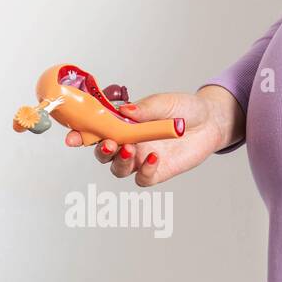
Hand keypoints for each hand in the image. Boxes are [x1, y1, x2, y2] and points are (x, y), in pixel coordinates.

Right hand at [65, 84, 243, 186]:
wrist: (210, 121)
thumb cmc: (183, 109)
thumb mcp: (164, 103)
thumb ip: (144, 109)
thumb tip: (123, 111)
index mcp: (122, 124)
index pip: (96, 131)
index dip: (80, 135)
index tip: (71, 137)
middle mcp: (127, 143)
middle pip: (103, 154)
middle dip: (100, 151)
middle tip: (109, 144)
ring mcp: (140, 159)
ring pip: (119, 169)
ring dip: (120, 162)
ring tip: (131, 149)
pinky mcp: (157, 172)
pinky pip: (143, 179)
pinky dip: (144, 171)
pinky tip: (154, 158)